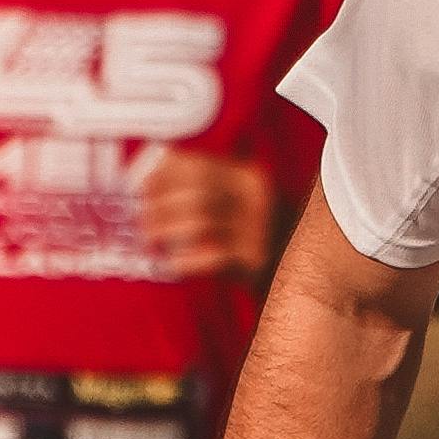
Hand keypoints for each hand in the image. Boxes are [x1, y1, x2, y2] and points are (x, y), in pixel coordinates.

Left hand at [134, 149, 280, 281]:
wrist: (298, 273)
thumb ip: (202, 192)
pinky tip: (172, 264)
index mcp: (246, 177)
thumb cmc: (250, 239)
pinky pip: (213, 255)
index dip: (162, 176)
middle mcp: (256, 196)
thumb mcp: (234, 206)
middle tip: (140, 221)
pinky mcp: (257, 258)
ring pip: (201, 221)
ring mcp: (259, 227)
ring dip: (167, 231)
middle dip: (160, 206)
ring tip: (150, 241)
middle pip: (196, 192)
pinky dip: (186, 259)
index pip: (197, 165)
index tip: (139, 190)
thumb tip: (147, 184)